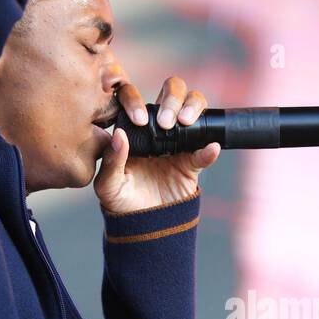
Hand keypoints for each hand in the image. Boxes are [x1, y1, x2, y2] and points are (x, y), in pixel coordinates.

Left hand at [94, 75, 220, 214]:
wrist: (144, 227)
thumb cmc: (120, 203)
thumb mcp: (108, 185)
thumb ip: (112, 161)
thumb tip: (120, 135)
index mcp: (132, 128)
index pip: (136, 96)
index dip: (136, 99)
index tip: (138, 120)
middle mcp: (157, 128)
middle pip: (173, 91)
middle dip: (173, 97)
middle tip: (167, 121)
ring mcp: (178, 143)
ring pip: (194, 108)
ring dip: (193, 108)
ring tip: (185, 123)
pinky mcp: (193, 162)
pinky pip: (205, 150)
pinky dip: (209, 147)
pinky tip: (210, 149)